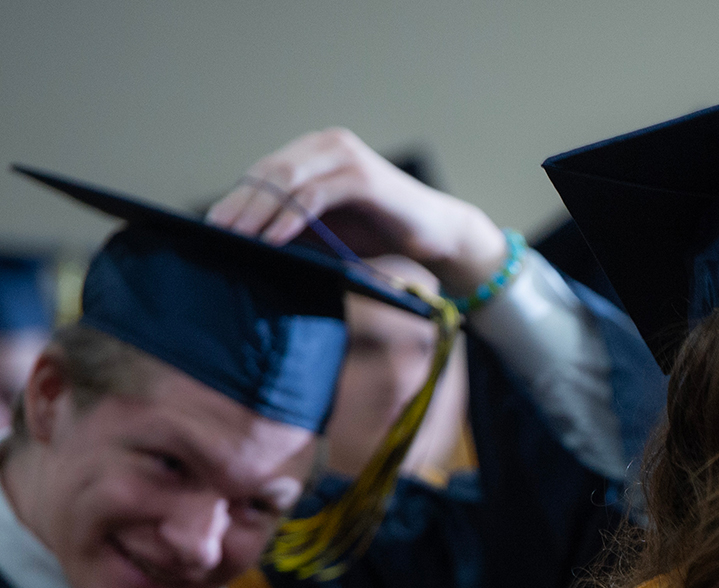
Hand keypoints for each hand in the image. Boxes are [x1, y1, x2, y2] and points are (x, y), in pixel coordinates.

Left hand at [206, 127, 507, 297]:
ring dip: (257, 211)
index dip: (235, 199)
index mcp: (316, 152)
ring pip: (286, 179)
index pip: (263, 172)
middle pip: (269, 172)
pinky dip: (289, 217)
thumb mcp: (326, 228)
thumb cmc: (381, 234)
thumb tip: (240, 239)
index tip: (209, 228)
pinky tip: (271, 238)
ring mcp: (346, 156)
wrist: (437, 237)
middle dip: (239, 205)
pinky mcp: (363, 176)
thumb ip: (290, 224)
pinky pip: (314, 195)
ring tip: (235, 238)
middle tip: (214, 234)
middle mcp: (328, 145)